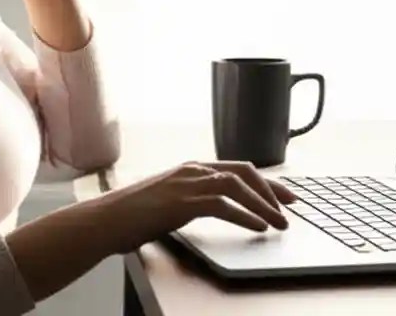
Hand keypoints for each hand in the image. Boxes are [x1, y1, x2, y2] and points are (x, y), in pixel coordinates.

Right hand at [92, 161, 299, 253]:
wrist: (104, 220)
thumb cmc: (133, 216)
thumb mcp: (170, 202)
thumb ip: (193, 200)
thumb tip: (218, 210)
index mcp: (191, 168)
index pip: (237, 168)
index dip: (265, 182)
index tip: (284, 196)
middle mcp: (192, 170)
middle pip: (243, 172)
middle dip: (271, 190)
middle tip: (291, 207)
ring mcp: (186, 184)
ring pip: (236, 186)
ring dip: (262, 205)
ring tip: (279, 223)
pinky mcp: (180, 202)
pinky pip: (221, 205)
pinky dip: (244, 216)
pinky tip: (257, 227)